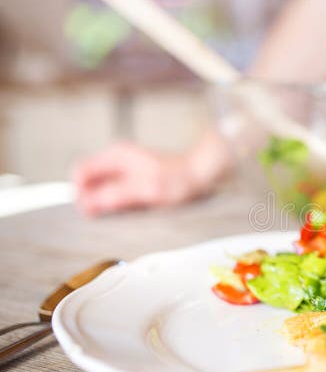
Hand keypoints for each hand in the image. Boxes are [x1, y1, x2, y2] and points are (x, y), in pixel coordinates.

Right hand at [72, 142, 209, 215]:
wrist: (200, 173)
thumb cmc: (177, 181)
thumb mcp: (144, 190)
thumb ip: (115, 195)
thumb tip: (88, 203)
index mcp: (115, 156)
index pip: (79, 172)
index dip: (80, 193)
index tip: (91, 211)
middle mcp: (116, 158)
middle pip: (88, 180)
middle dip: (91, 198)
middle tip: (106, 214)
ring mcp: (124, 166)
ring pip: (100, 186)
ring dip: (104, 200)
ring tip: (122, 210)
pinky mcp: (132, 176)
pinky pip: (114, 189)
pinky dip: (116, 200)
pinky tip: (130, 207)